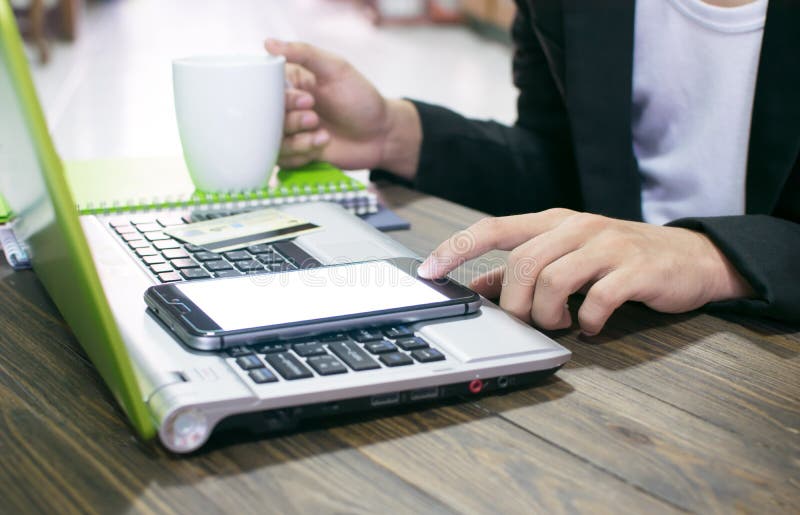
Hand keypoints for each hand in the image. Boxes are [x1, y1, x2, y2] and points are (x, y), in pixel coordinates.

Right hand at [265, 39, 420, 177]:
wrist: (381, 135)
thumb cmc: (361, 98)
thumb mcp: (335, 69)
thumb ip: (304, 53)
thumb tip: (268, 43)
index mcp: (291, 84)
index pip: (266, 90)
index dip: (284, 98)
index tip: (309, 100)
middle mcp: (287, 108)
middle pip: (266, 118)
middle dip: (293, 121)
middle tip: (316, 118)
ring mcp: (292, 132)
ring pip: (273, 141)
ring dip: (298, 141)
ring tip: (323, 136)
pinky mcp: (297, 154)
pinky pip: (283, 160)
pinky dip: (302, 155)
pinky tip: (323, 146)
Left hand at [418, 209, 752, 334]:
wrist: (693, 258)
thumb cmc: (620, 258)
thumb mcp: (567, 257)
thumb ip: (523, 271)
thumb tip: (476, 289)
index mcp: (553, 222)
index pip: (493, 228)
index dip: (456, 248)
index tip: (428, 270)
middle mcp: (576, 227)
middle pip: (522, 264)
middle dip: (515, 304)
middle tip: (527, 322)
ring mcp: (607, 245)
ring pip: (553, 281)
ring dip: (548, 315)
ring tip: (561, 323)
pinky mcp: (636, 269)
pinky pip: (596, 299)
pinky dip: (587, 321)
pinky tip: (592, 326)